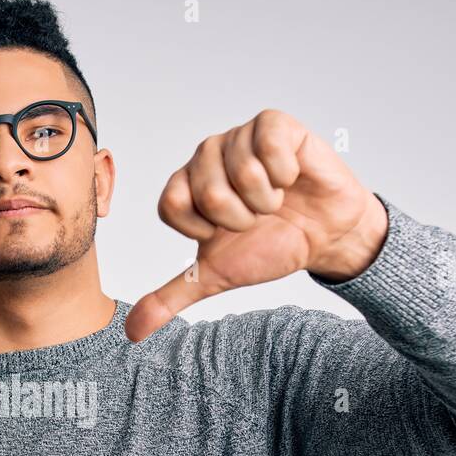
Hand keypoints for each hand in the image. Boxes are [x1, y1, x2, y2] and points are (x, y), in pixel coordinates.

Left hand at [125, 108, 387, 341]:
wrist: (324, 238)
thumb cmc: (269, 247)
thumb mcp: (215, 276)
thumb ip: (171, 297)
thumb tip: (131, 332)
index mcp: (185, 185)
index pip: (170, 205)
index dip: (202, 229)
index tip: (223, 233)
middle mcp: (206, 156)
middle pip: (208, 193)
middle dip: (241, 219)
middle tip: (256, 218)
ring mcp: (239, 136)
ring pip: (242, 173)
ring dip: (266, 199)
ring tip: (275, 199)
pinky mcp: (273, 124)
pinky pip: (270, 146)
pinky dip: (286, 173)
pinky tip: (292, 177)